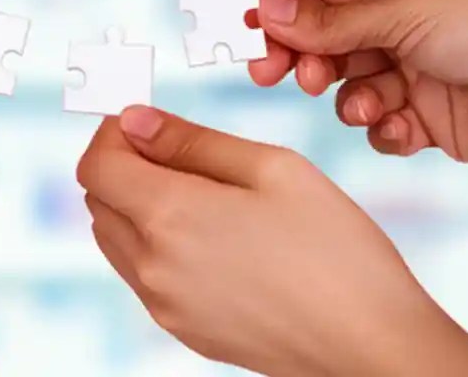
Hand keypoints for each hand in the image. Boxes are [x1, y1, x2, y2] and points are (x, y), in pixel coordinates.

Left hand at [78, 107, 467, 376]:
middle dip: (125, 164)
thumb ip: (193, 141)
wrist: (370, 346)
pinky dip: (159, 244)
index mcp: (170, 217)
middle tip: (182, 149)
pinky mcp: (183, 330)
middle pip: (100, 201)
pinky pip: (144, 276)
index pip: (97, 165)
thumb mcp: (272, 168)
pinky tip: (217, 236)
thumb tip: (134, 120)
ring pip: (117, 239)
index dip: (112, 133)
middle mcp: (153, 267)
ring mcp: (164, 305)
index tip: (146, 121)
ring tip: (205, 193)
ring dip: (138, 205)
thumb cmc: (335, 250)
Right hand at [251, 0, 467, 179]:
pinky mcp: (428, 118)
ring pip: (347, 89)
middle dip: (302, 58)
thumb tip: (267, 8)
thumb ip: (333, 19)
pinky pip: (380, 127)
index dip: (282, 9)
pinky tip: (406, 127)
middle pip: (324, 41)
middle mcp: (400, 23)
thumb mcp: (407, 11)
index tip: (250, 32)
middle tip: (277, 75)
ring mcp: (413, 71)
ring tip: (373, 103)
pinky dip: (385, 130)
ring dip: (349, 99)